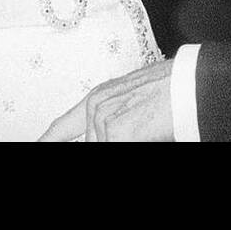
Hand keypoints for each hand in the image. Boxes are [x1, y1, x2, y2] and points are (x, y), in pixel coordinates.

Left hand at [39, 60, 174, 140]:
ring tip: (148, 128)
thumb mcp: (133, 103)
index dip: (48, 139)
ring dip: (127, 140)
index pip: (62, 127)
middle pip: (92, 143)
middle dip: (110, 141)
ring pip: (104, 145)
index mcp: (98, 98)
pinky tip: (147, 132)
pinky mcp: (116, 133)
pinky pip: (115, 147)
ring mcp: (103, 120)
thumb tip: (98, 136)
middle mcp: (95, 107)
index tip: (38, 143)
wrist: (191, 82)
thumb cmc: (171, 90)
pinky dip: (136, 144)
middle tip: (137, 128)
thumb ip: (111, 119)